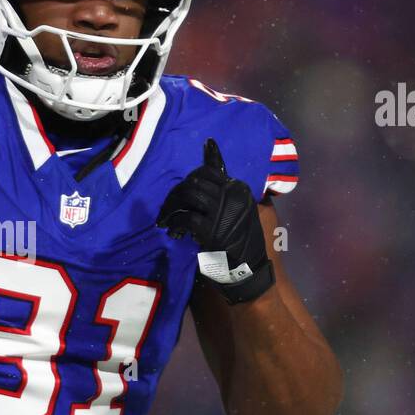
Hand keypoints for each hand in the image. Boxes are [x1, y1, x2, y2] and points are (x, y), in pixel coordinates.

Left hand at [156, 138, 274, 304]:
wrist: (249, 267)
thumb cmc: (239, 237)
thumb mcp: (235, 208)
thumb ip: (221, 186)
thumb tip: (208, 147)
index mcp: (238, 188)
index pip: (207, 171)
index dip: (188, 180)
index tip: (180, 193)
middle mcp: (233, 195)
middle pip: (193, 182)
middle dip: (175, 194)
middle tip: (167, 208)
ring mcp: (223, 211)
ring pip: (187, 195)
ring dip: (170, 207)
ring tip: (165, 220)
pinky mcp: (213, 229)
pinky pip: (185, 218)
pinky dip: (175, 224)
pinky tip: (173, 233)